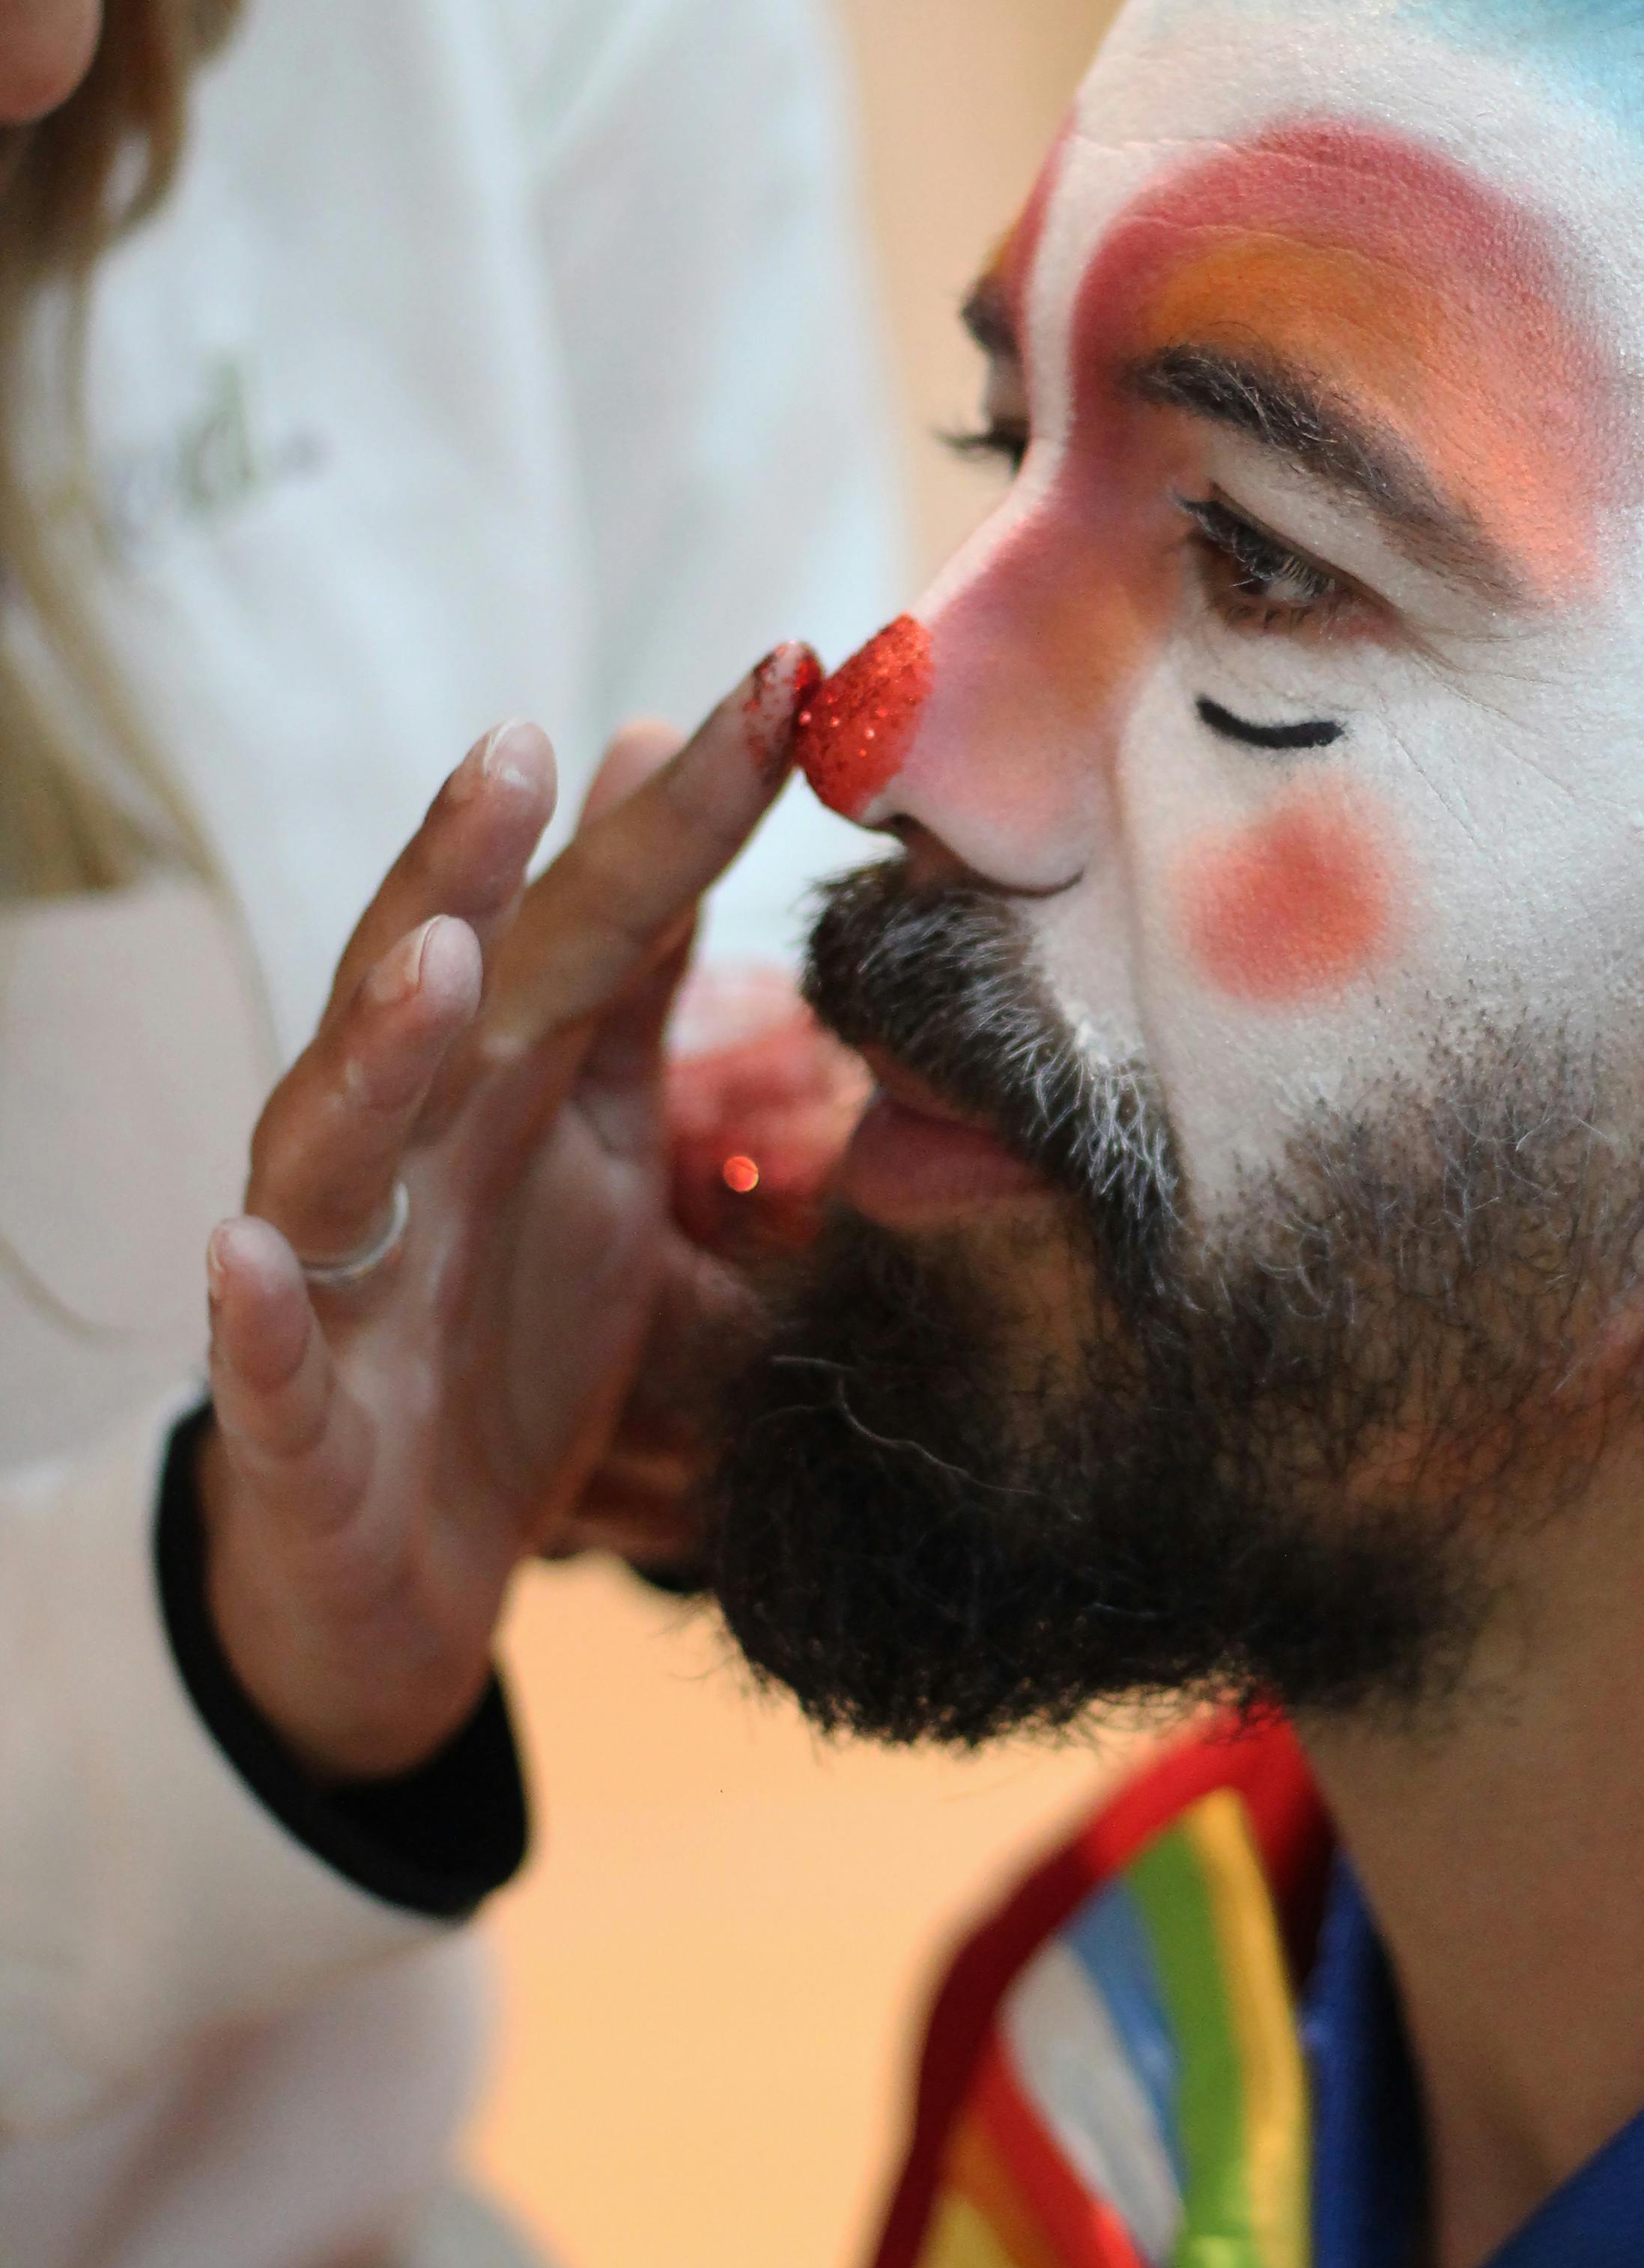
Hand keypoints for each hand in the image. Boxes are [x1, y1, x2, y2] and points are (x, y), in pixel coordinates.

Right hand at [200, 649, 814, 1780]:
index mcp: (493, 1078)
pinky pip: (262, 1364)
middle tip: (518, 756)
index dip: (677, 812)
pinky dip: (250, 1310)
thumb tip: (656, 753)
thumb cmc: (499, 1328)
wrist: (402, 1583)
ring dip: (371, 1053)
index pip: (589, 918)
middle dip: (462, 873)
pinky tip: (240, 1250)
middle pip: (426, 992)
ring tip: (435, 963)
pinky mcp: (294, 1427)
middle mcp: (401, 1150)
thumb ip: (628, 965)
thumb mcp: (598, 1135)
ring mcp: (334, 1281)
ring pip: (330, 1149)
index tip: (778, 684)